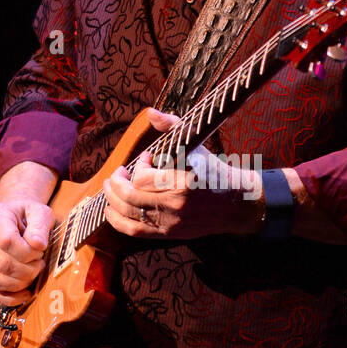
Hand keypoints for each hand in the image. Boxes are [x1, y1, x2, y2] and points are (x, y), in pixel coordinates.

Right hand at [0, 193, 55, 305]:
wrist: (16, 216)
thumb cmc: (29, 215)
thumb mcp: (40, 211)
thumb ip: (40, 225)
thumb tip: (37, 245)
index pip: (6, 241)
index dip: (27, 252)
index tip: (41, 249)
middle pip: (3, 264)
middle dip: (28, 268)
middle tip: (40, 261)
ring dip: (22, 282)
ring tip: (34, 270)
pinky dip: (10, 298)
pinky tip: (26, 293)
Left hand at [102, 108, 263, 241]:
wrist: (237, 203)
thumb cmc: (214, 171)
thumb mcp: (197, 144)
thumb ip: (173, 126)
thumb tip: (150, 113)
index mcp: (183, 182)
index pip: (143, 178)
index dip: (138, 165)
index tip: (146, 157)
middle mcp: (175, 205)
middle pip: (130, 196)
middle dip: (116, 183)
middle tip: (117, 173)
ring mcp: (171, 222)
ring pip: (128, 214)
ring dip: (111, 200)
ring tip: (110, 188)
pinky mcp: (169, 234)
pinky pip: (134, 231)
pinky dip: (116, 220)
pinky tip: (110, 209)